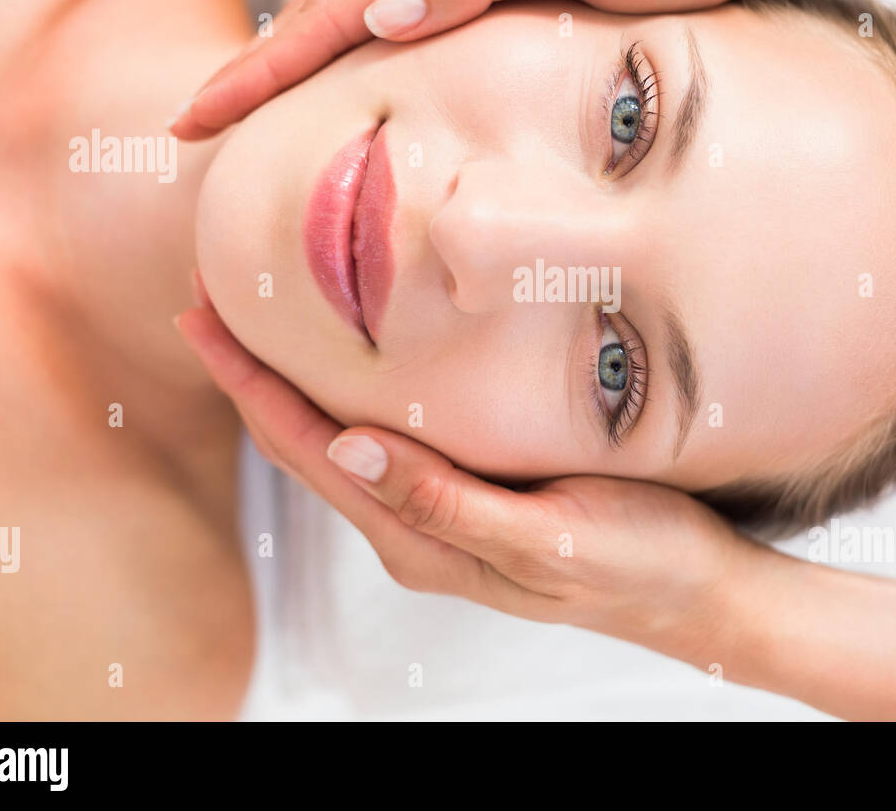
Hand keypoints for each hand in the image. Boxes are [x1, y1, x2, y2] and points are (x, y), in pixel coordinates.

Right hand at [169, 0, 794, 138]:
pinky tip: (345, 82)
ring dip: (297, 64)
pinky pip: (405, 16)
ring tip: (245, 113)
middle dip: (257, 71)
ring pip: (361, 13)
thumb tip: (384, 18)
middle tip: (193, 127)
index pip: (338, 11)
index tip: (201, 117)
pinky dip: (355, 54)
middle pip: (330, 10)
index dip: (263, 69)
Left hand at [173, 292, 750, 663]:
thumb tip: (349, 447)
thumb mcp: (548, 537)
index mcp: (420, 539)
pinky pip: (384, 440)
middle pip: (304, 444)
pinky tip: (350, 362)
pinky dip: (345, 394)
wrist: (695, 595)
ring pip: (337, 441)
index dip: (248, 383)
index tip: (201, 316)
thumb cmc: (637, 564)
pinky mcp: (469, 495)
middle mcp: (413, 528)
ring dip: (288, 383)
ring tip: (256, 321)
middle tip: (207, 300)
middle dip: (249, 375)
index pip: (307, 449)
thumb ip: (447, 502)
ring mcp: (437, 514)